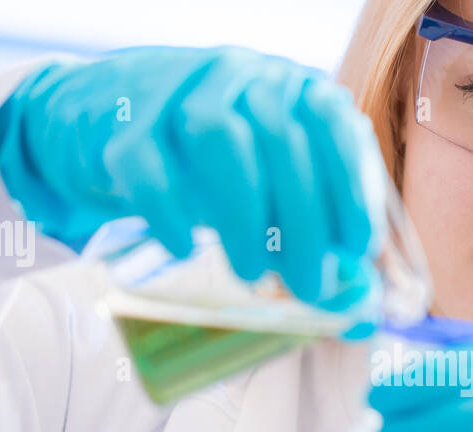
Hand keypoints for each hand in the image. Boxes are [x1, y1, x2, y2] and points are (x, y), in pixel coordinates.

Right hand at [0, 46, 384, 312]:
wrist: (113, 118)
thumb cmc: (213, 163)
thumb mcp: (269, 188)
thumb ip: (317, 241)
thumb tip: (359, 316)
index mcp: (287, 85)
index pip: (330, 122)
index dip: (349, 185)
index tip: (356, 248)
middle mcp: (238, 74)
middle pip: (279, 138)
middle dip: (303, 221)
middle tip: (308, 285)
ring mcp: (176, 90)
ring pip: (216, 136)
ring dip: (243, 212)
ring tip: (254, 273)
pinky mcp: (123, 122)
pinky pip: (145, 161)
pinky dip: (168, 209)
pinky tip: (185, 249)